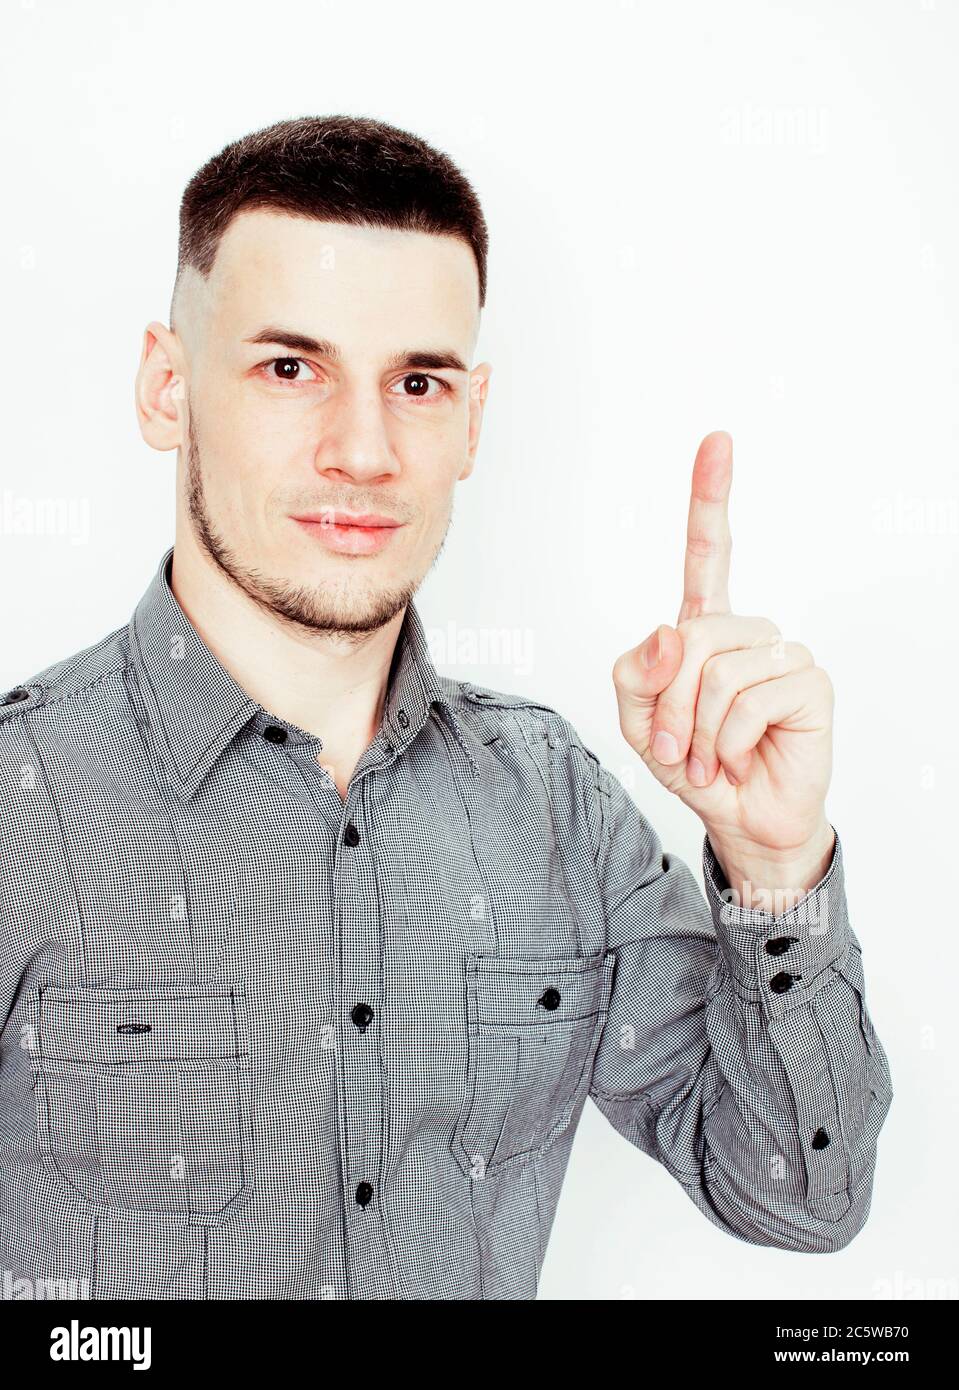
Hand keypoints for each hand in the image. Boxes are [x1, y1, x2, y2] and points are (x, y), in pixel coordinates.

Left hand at [611, 431, 833, 863]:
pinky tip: (741, 757)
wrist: (741, 820)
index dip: (711, 498)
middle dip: (668, 705)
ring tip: (711, 757)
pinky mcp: (810, 682)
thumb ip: (635, 674)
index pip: (709, 556)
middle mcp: (748, 633)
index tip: (717, 441)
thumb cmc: (693, 765)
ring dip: (697, 730)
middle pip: (689, 636)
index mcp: (705, 629)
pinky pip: (747, 698)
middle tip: (677, 750)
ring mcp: (783, 653)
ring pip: (714, 670)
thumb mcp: (639, 722)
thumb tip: (672, 629)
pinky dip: (729, 739)